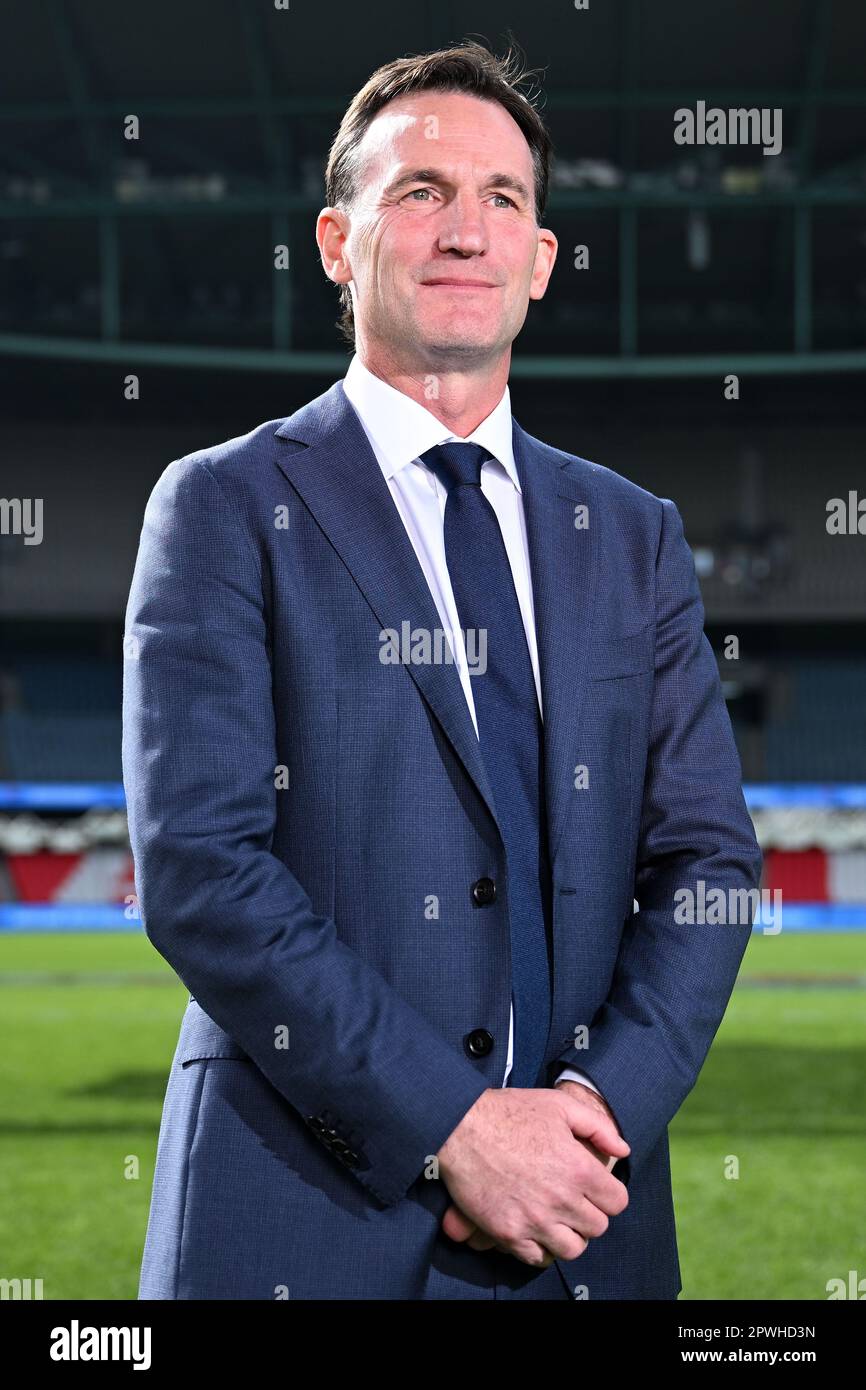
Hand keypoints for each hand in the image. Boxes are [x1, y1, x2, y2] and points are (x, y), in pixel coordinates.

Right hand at [436, 1085, 628, 1267]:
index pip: (618, 1202)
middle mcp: (562, 1200)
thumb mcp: (558, 1106)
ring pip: (572, 1249)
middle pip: (598, 1227)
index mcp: (579, 1169)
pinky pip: (538, 1258)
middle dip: (590, 1214)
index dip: (609, 1194)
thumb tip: (623, 1150)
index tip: (596, 1189)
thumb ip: (598, 1128)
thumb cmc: (510, 1112)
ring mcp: (535, 1220)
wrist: (460, 1126)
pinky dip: (540, 1248)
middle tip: (574, 1201)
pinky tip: (534, 1229)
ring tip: (557, 1218)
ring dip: (569, 1235)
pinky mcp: (509, 1233)